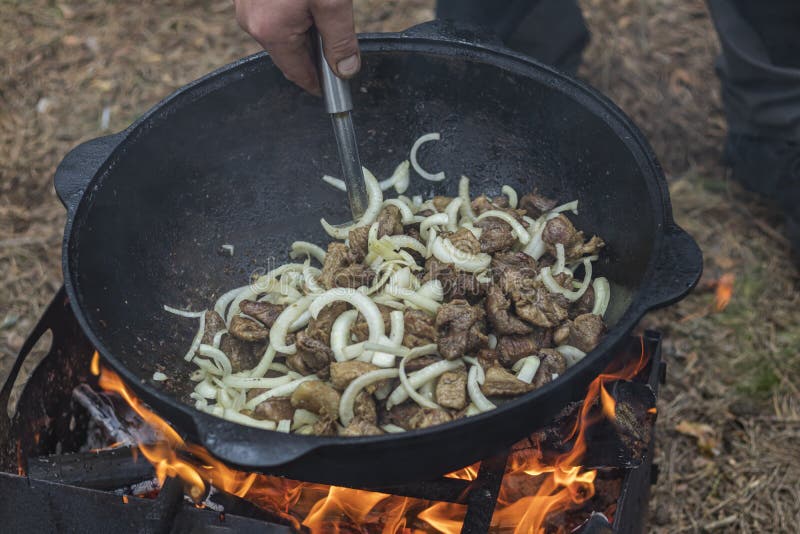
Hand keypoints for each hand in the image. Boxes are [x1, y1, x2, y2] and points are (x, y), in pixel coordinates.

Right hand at [234, 0, 359, 94]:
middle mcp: (252, 21)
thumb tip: (346, 70)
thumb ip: (340, 39)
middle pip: (289, 54)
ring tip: (326, 16)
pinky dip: (292, 16)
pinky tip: (309, 4)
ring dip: (304, 33)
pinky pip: (271, 15)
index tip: (335, 90)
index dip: (318, 84)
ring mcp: (245, 5)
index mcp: (271, 31)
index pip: (297, 73)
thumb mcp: (332, 1)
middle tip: (340, 48)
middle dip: (315, 55)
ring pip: (280, 34)